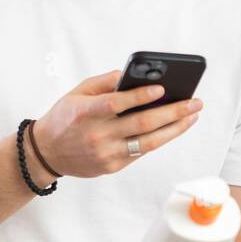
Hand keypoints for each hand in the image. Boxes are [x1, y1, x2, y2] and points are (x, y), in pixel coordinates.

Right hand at [30, 70, 201, 180]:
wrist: (46, 153)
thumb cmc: (65, 117)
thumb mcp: (77, 93)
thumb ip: (104, 82)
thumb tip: (133, 75)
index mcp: (85, 113)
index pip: (117, 103)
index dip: (141, 96)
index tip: (163, 88)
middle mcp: (97, 135)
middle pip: (142, 124)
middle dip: (173, 112)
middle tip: (195, 102)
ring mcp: (106, 153)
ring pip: (148, 142)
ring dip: (175, 129)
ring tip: (192, 116)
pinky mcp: (112, 166)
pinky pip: (141, 152)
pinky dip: (160, 139)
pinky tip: (174, 127)